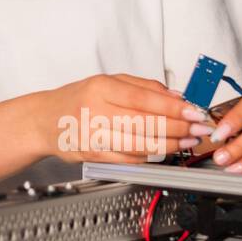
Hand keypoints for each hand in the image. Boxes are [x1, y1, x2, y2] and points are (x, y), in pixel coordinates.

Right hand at [35, 74, 203, 161]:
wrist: (43, 121)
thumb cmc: (76, 100)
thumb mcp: (106, 82)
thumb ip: (142, 86)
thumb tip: (175, 96)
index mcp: (101, 88)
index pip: (145, 99)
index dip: (174, 107)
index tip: (194, 112)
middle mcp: (95, 111)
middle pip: (147, 123)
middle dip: (179, 128)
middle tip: (198, 129)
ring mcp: (94, 136)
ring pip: (141, 144)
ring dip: (170, 145)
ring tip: (187, 141)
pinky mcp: (95, 156)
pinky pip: (130, 158)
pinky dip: (151, 156)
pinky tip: (164, 150)